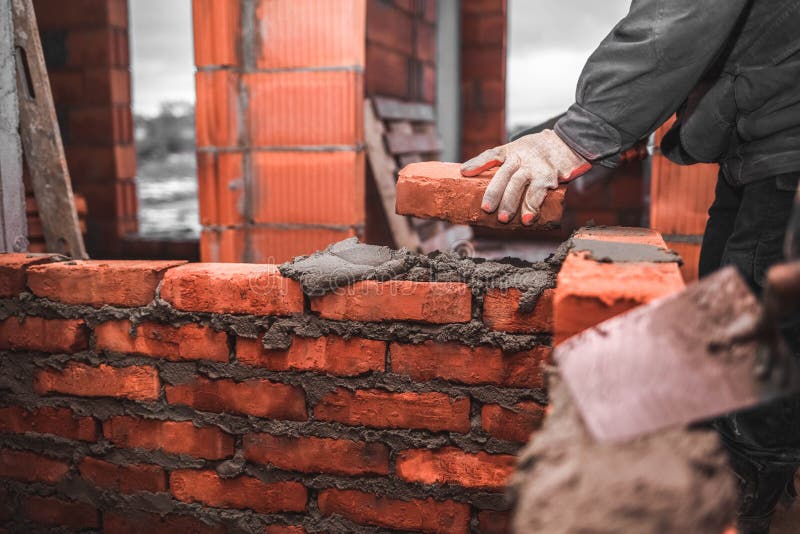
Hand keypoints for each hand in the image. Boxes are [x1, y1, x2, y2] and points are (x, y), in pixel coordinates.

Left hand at [460, 130, 590, 224]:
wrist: (569, 143)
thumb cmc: (539, 152)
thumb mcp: (520, 150)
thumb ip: (505, 166)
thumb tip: (482, 186)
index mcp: (511, 151)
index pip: (491, 154)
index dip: (477, 163)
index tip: (464, 172)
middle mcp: (521, 157)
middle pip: (504, 174)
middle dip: (494, 193)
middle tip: (487, 209)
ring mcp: (535, 166)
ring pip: (519, 184)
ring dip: (510, 203)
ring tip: (503, 219)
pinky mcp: (549, 176)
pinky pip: (538, 193)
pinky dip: (532, 207)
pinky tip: (527, 218)